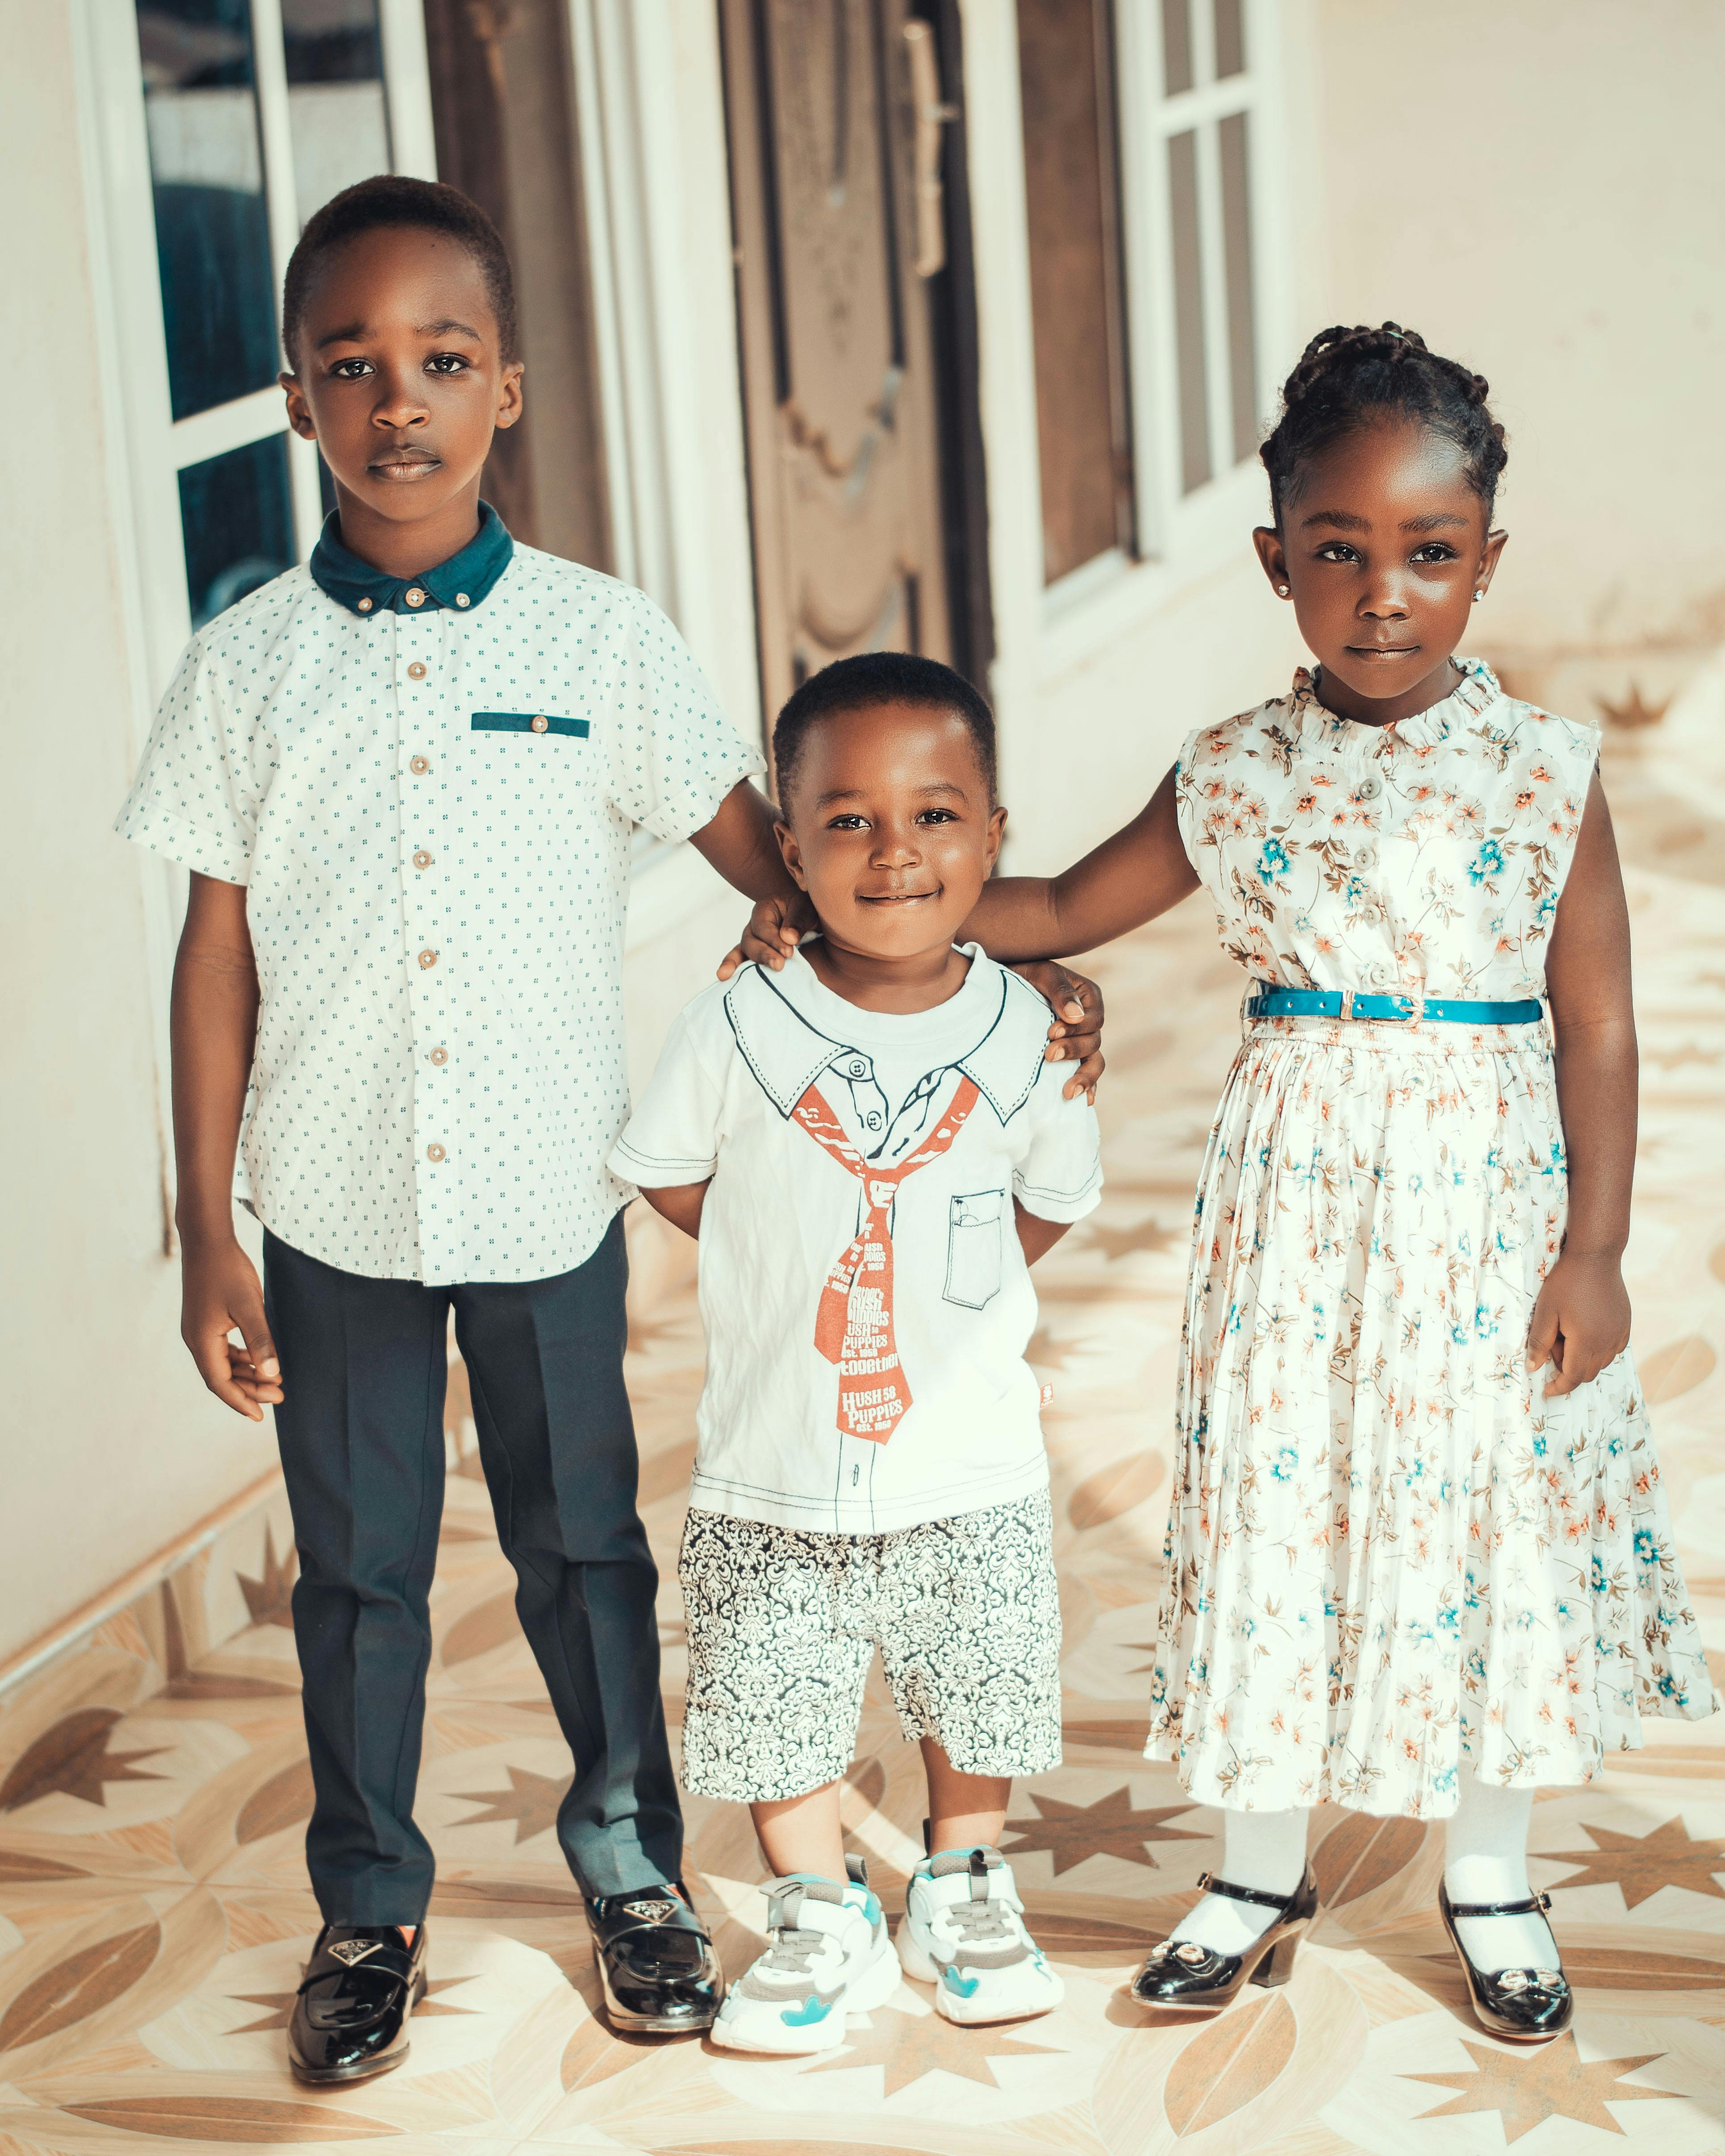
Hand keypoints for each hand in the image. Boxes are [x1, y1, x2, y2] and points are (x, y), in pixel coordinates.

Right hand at [181, 1236, 282, 1420]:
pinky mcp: (205, 1320)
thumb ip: (261, 1341)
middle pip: (222, 1376)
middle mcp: (196, 1339)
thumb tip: (271, 1376)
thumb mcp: (250, 1306)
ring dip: (247, 1375)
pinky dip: (240, 1359)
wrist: (207, 1241)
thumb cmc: (228, 1270)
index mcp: (202, 1341)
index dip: (241, 1402)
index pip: (220, 1383)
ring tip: (275, 1383)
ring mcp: (198, 1330)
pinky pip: (222, 1350)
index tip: (262, 1416)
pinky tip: (258, 1360)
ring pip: (223, 1363)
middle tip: (281, 1397)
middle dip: (250, 1390)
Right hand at [717, 890, 816, 978]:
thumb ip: (798, 919)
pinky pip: (739, 960)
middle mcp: (754, 926)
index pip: (763, 926)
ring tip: (735, 976)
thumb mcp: (806, 907)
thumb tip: (788, 938)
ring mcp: (751, 941)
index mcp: (765, 909)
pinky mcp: (754, 956)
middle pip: (750, 941)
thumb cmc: (807, 911)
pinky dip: (731, 967)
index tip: (789, 952)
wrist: (810, 922)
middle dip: (764, 954)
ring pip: (741, 952)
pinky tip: (723, 977)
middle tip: (779, 965)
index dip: (773, 940)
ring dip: (742, 965)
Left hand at [1012, 961, 1105, 1101]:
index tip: (1051, 1032)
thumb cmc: (1024, 971)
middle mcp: (1088, 1019)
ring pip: (1094, 1061)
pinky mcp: (1069, 1054)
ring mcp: (1080, 1039)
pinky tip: (1084, 1101)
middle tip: (1049, 1055)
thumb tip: (1077, 1016)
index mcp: (1088, 997)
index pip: (1093, 1020)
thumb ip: (1059, 991)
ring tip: (1069, 1092)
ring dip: (1084, 1077)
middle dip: (1073, 1051)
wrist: (1003, 985)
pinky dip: (1087, 1086)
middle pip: (1094, 1042)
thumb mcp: (1041, 973)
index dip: (1076, 1030)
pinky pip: (1085, 1072)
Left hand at [1526, 1251, 1630, 1397]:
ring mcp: (1619, 1334)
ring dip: (1583, 1360)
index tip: (1547, 1390)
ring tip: (1566, 1333)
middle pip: (1588, 1373)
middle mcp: (1607, 1343)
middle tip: (1552, 1347)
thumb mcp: (1545, 1311)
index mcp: (1586, 1342)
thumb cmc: (1565, 1282)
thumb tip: (1533, 1368)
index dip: (1559, 1387)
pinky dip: (1597, 1350)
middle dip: (1568, 1371)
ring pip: (1602, 1363)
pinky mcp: (1625, 1325)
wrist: (1595, 1257)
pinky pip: (1612, 1349)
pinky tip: (1584, 1330)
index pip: (1573, 1377)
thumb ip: (1539, 1342)